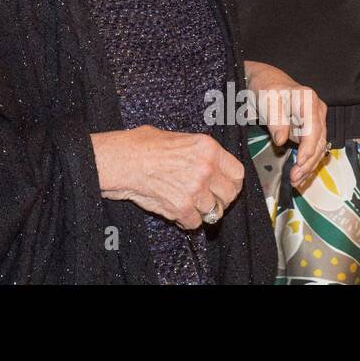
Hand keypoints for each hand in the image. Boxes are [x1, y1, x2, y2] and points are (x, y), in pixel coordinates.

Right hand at [91, 125, 243, 228]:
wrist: (121, 160)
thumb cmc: (140, 145)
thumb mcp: (176, 137)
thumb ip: (197, 151)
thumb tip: (206, 161)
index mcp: (207, 148)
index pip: (237, 173)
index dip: (233, 182)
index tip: (227, 186)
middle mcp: (206, 169)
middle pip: (229, 195)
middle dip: (220, 199)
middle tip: (208, 198)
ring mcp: (195, 190)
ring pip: (214, 211)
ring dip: (202, 211)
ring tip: (188, 203)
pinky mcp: (182, 208)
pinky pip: (195, 223)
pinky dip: (186, 220)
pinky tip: (176, 209)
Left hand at [244, 60, 329, 188]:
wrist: (266, 82)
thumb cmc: (266, 89)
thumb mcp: (267, 101)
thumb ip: (275, 120)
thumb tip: (282, 140)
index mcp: (308, 101)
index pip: (314, 129)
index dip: (308, 149)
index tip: (300, 163)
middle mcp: (317, 110)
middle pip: (319, 142)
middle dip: (308, 162)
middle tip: (295, 178)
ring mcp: (317, 120)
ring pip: (318, 148)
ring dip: (308, 166)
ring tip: (296, 180)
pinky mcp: (312, 129)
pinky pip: (313, 148)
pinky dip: (307, 162)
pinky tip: (300, 175)